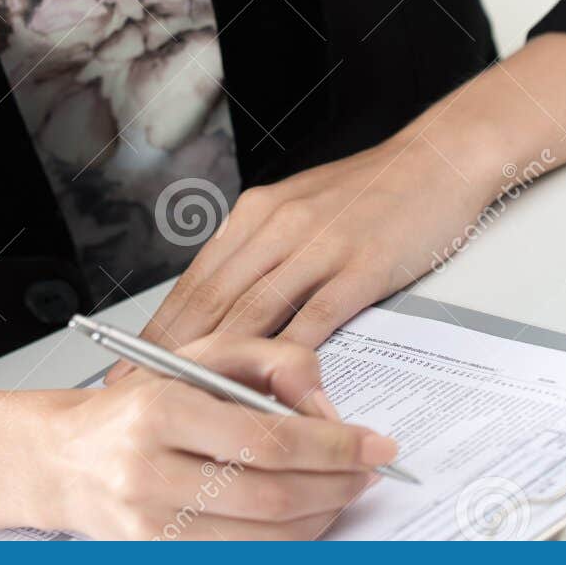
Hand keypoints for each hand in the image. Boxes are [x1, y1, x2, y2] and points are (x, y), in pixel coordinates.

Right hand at [45, 331, 395, 539]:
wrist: (68, 458)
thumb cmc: (138, 403)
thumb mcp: (198, 356)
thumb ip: (269, 361)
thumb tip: (326, 406)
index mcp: (159, 411)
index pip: (267, 441)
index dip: (333, 447)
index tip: (374, 444)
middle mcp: (150, 475)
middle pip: (273, 498)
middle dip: (337, 486)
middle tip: (369, 471)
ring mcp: (153, 530)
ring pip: (265, 543)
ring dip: (321, 520)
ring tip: (341, 493)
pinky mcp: (161, 563)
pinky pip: (243, 564)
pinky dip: (286, 546)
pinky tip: (304, 518)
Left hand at [106, 125, 494, 373]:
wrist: (435, 161)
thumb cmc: (371, 193)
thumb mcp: (301, 209)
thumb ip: (263, 250)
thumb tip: (224, 301)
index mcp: (257, 213)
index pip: (195, 279)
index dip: (159, 327)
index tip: (130, 362)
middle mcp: (277, 225)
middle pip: (211, 298)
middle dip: (170, 352)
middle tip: (139, 393)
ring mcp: (317, 246)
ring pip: (252, 311)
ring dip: (216, 363)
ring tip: (186, 403)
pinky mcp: (359, 268)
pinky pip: (314, 320)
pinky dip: (288, 362)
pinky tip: (270, 393)